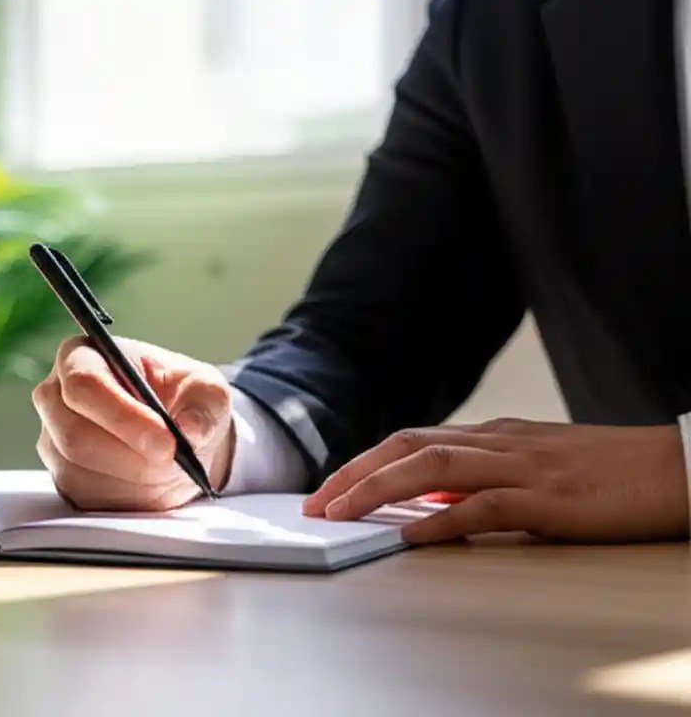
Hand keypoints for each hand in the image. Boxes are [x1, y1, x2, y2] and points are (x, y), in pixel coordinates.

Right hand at [32, 337, 234, 510]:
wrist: (176, 436)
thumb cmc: (183, 399)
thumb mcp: (207, 391)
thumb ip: (203, 405)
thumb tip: (190, 428)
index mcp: (82, 356)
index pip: (83, 384)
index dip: (122, 416)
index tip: (166, 440)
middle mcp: (56, 396)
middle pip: (74, 433)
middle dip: (130, 454)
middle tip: (173, 459)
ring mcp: (53, 438)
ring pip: (80, 469)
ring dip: (132, 476)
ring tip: (167, 467)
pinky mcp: (62, 476)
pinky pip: (84, 495)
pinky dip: (124, 496)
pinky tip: (149, 481)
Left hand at [303, 419, 689, 543]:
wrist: (679, 468)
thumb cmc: (608, 474)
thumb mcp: (534, 468)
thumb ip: (483, 480)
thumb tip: (427, 505)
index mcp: (494, 436)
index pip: (411, 440)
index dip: (364, 462)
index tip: (328, 488)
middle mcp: (500, 443)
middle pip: (408, 447)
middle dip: (355, 474)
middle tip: (316, 505)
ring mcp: (524, 467)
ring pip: (433, 468)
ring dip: (379, 490)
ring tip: (342, 515)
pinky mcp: (551, 499)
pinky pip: (485, 505)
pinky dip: (442, 519)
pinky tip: (411, 534)